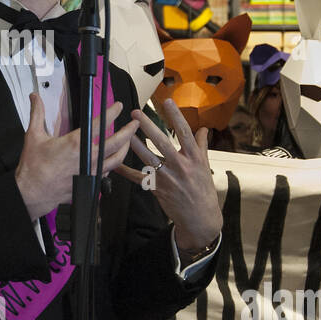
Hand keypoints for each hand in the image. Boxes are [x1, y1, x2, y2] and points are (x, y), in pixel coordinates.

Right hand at [13, 88, 138, 220]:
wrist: (32, 192)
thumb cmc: (34, 167)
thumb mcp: (33, 135)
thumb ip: (37, 113)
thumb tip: (35, 97)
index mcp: (76, 144)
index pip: (100, 124)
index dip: (112, 112)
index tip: (117, 106)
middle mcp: (87, 158)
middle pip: (116, 143)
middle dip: (129, 131)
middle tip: (135, 123)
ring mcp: (90, 172)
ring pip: (116, 160)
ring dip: (125, 148)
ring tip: (129, 141)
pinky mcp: (89, 182)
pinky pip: (107, 172)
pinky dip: (112, 164)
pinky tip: (112, 160)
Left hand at [114, 99, 222, 250]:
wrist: (200, 217)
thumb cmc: (203, 190)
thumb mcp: (205, 166)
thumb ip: (201, 146)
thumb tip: (204, 129)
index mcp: (194, 158)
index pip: (184, 132)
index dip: (176, 116)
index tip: (167, 101)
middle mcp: (181, 166)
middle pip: (162, 143)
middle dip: (148, 127)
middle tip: (135, 114)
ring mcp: (168, 178)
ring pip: (148, 158)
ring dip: (135, 145)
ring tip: (125, 133)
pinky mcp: (157, 189)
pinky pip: (138, 178)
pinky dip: (125, 171)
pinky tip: (115, 164)